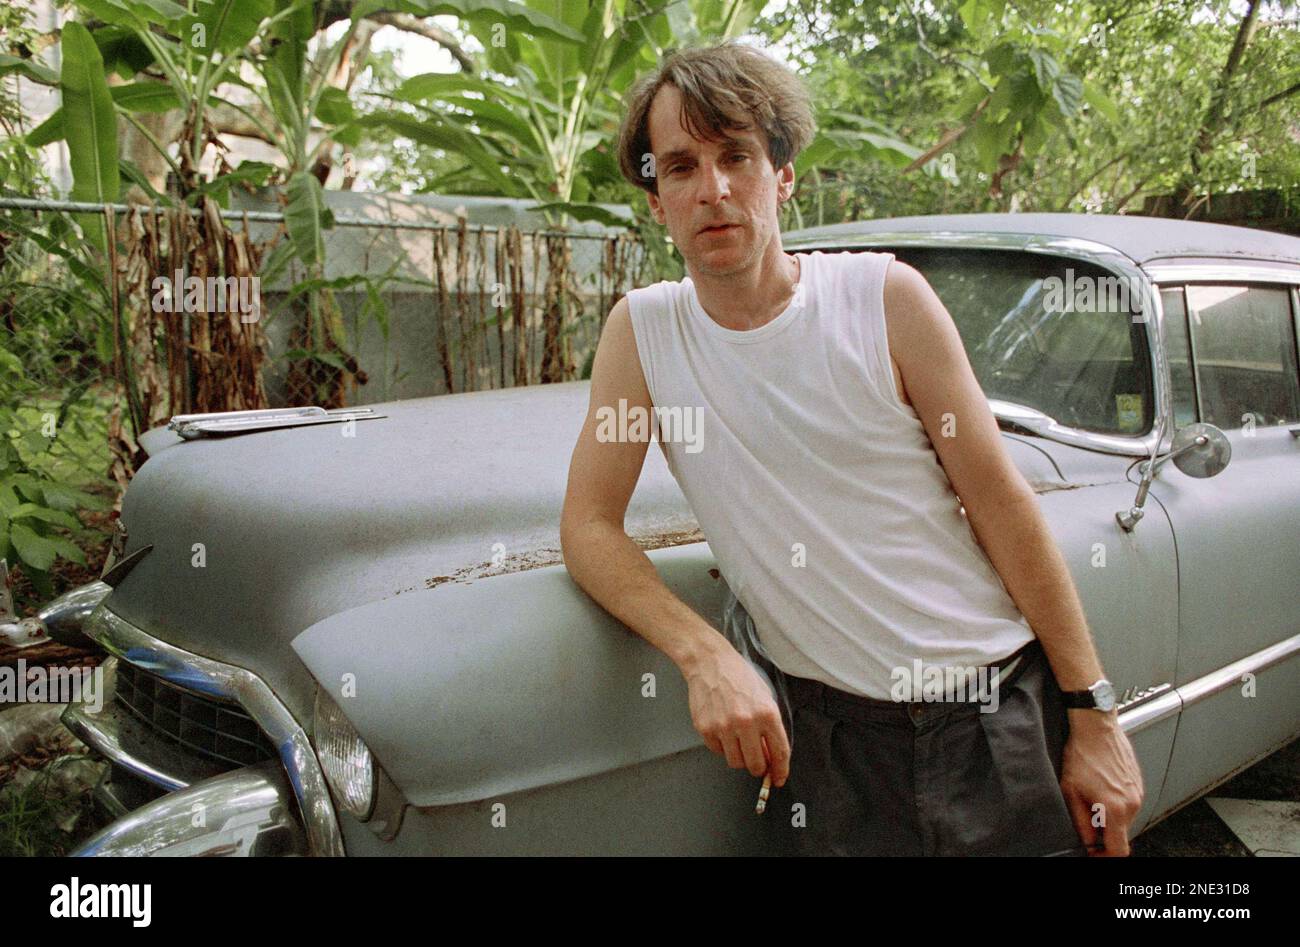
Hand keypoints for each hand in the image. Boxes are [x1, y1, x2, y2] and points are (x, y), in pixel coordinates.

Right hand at [683, 642, 790, 786]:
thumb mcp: (765, 697)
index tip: (779, 777)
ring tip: (738, 740)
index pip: (779, 753)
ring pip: (736, 762)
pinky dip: (723, 746)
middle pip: (756, 765)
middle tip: (758, 762)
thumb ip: (770, 727)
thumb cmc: (739, 676)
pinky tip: (724, 730)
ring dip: (740, 757)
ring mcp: (724, 727)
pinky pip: (718, 751)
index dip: (780, 770)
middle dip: (759, 767)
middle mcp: (746, 722)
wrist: (710, 662)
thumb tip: (769, 756)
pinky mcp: (706, 728)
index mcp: (767, 713)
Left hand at [1060, 709, 1144, 855]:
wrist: (1096, 726)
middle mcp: (1133, 803)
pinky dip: (1115, 802)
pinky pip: (1128, 802)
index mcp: (1116, 809)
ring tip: (1091, 795)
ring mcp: (1138, 792)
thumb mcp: (1071, 791)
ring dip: (1109, 815)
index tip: (1094, 852)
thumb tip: (1086, 841)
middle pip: (1121, 834)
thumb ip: (1080, 822)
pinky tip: (1100, 785)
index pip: (1119, 849)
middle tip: (1086, 817)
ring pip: (1125, 818)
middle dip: (1103, 832)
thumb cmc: (1082, 753)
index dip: (1104, 855)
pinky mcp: (1138, 783)